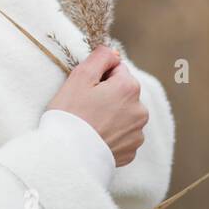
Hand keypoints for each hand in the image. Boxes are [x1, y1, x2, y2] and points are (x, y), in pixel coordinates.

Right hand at [45, 45, 148, 166]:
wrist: (67, 155)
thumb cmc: (70, 114)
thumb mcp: (80, 76)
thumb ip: (100, 57)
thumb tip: (114, 52)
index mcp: (129, 87)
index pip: (117, 70)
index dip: (98, 77)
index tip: (86, 90)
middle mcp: (140, 110)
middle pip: (122, 93)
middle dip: (107, 96)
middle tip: (85, 108)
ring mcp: (137, 133)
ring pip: (124, 114)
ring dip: (111, 115)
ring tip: (90, 125)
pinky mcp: (131, 151)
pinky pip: (122, 136)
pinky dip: (112, 135)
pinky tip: (96, 138)